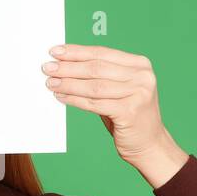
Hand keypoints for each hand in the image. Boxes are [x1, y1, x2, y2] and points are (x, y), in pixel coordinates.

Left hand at [42, 43, 188, 187]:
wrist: (149, 144)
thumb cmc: (129, 115)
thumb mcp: (120, 89)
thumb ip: (101, 76)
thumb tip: (66, 65)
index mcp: (140, 65)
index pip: (102, 53)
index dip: (76, 51)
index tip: (55, 51)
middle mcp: (142, 76)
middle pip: (96, 68)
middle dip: (68, 67)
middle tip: (47, 67)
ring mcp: (138, 94)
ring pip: (94, 86)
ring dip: (68, 84)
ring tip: (51, 83)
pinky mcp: (130, 112)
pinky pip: (95, 103)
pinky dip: (75, 100)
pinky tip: (61, 97)